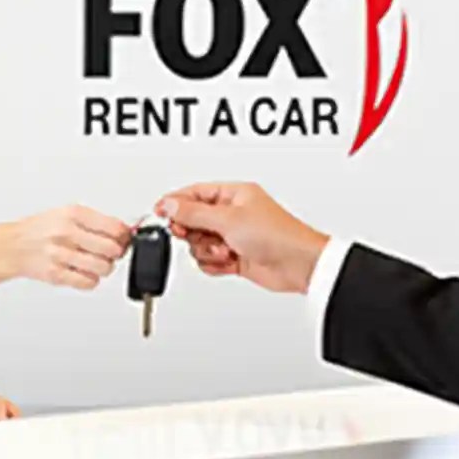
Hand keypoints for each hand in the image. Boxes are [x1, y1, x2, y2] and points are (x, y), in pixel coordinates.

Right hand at [0, 205, 130, 289]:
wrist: (11, 245)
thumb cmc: (40, 229)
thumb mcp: (67, 214)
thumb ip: (96, 222)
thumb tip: (125, 232)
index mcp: (73, 214)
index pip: (114, 227)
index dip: (124, 236)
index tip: (124, 239)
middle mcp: (66, 232)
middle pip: (112, 249)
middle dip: (116, 253)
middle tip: (111, 253)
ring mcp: (60, 254)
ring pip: (103, 267)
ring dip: (105, 268)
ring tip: (96, 263)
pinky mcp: (55, 274)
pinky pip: (88, 282)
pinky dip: (91, 280)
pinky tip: (84, 272)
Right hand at [156, 182, 328, 293]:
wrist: (299, 265)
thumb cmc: (277, 235)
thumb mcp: (228, 219)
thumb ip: (194, 213)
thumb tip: (170, 204)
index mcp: (234, 194)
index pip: (194, 193)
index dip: (175, 203)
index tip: (159, 213)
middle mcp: (233, 213)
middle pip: (193, 220)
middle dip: (193, 231)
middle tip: (196, 235)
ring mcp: (234, 235)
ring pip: (199, 242)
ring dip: (207, 250)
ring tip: (223, 250)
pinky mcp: (235, 256)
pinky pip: (209, 259)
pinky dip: (214, 263)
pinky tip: (227, 262)